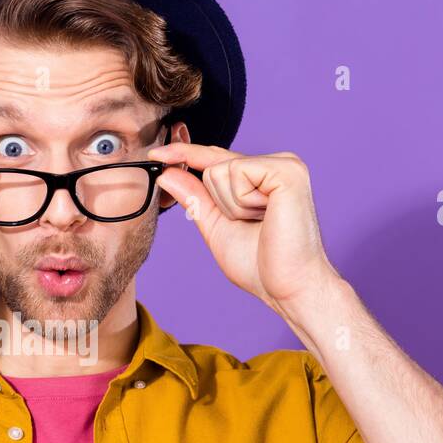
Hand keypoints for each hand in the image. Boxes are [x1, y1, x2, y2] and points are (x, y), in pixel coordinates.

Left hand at [147, 143, 337, 313]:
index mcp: (262, 175)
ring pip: (220, 170)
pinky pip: (236, 173)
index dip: (185, 155)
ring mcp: (284, 164)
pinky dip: (241, 203)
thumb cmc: (260, 265)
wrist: (288, 288)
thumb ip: (194, 198)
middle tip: (251, 226)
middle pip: (212, 165)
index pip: (216, 159)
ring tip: (262, 223)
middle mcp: (276, 163)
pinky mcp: (287, 170)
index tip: (155, 155)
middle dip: (220, 204)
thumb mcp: (216, 227)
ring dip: (231, 207)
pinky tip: (267, 216)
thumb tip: (166, 174)